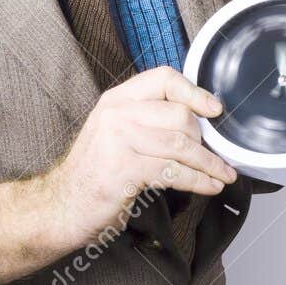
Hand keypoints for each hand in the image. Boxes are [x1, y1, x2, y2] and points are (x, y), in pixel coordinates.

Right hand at [36, 66, 239, 251]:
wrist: (63, 205)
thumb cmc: (95, 173)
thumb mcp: (115, 134)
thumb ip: (146, 120)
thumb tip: (198, 122)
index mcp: (116, 100)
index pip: (163, 79)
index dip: (195, 92)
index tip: (215, 109)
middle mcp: (116, 114)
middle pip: (179, 115)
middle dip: (204, 140)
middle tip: (213, 157)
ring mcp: (118, 140)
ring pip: (181, 145)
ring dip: (209, 164)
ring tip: (222, 174)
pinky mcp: (124, 169)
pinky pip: (174, 172)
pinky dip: (198, 181)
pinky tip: (209, 187)